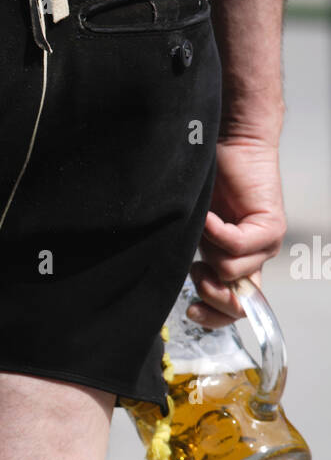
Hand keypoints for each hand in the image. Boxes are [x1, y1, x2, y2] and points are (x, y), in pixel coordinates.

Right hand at [187, 136, 285, 328]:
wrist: (226, 142)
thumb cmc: (206, 182)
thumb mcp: (195, 234)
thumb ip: (197, 260)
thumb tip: (188, 289)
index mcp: (237, 263)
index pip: (235, 309)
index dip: (214, 318)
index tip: (191, 310)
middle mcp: (256, 258)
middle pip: (239, 303)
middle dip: (211, 293)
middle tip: (197, 271)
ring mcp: (267, 244)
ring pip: (232, 272)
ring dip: (209, 249)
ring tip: (206, 223)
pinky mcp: (271, 227)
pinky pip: (236, 245)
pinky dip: (215, 232)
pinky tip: (209, 216)